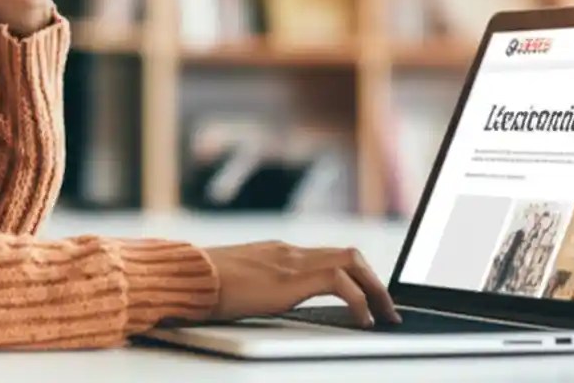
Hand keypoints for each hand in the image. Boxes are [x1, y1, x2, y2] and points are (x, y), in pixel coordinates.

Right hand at [202, 242, 400, 327]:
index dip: (357, 275)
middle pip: (350, 255)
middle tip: (387, 310)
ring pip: (353, 262)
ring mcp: (292, 261)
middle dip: (375, 282)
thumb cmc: (203, 287)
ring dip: (375, 289)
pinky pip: (340, 283)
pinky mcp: (291, 278)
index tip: (371, 298)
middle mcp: (290, 252)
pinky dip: (358, 301)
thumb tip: (266, 304)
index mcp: (280, 254)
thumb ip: (259, 289)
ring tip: (383, 316)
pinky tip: (362, 321)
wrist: (186, 278)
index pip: (330, 255)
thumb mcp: (239, 286)